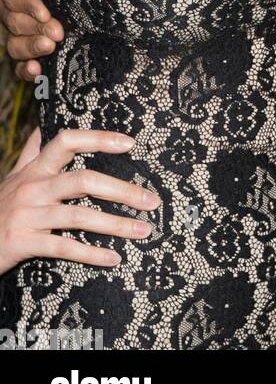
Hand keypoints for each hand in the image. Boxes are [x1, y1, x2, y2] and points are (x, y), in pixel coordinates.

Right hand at [0, 0, 62, 80]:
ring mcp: (16, 25)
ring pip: (15, 41)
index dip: (27, 5)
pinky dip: (26, 68)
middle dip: (35, 29)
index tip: (46, 13)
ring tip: (51, 48)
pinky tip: (36, 71)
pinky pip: (20, 59)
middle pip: (14, 21)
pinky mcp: (27, 41)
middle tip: (58, 33)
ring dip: (31, 48)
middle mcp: (8, 5)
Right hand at [0, 127, 160, 276]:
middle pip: (83, 180)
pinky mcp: (24, 242)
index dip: (99, 138)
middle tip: (152, 200)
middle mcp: (32, 188)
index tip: (130, 143)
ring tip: (143, 230)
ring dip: (116, 224)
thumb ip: (33, 152)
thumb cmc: (0, 208)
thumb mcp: (14, 177)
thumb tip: (47, 125)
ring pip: (79, 215)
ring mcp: (27, 215)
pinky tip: (113, 258)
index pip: (67, 141)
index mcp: (34, 169)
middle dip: (122, 190)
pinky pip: (64, 247)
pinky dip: (92, 254)